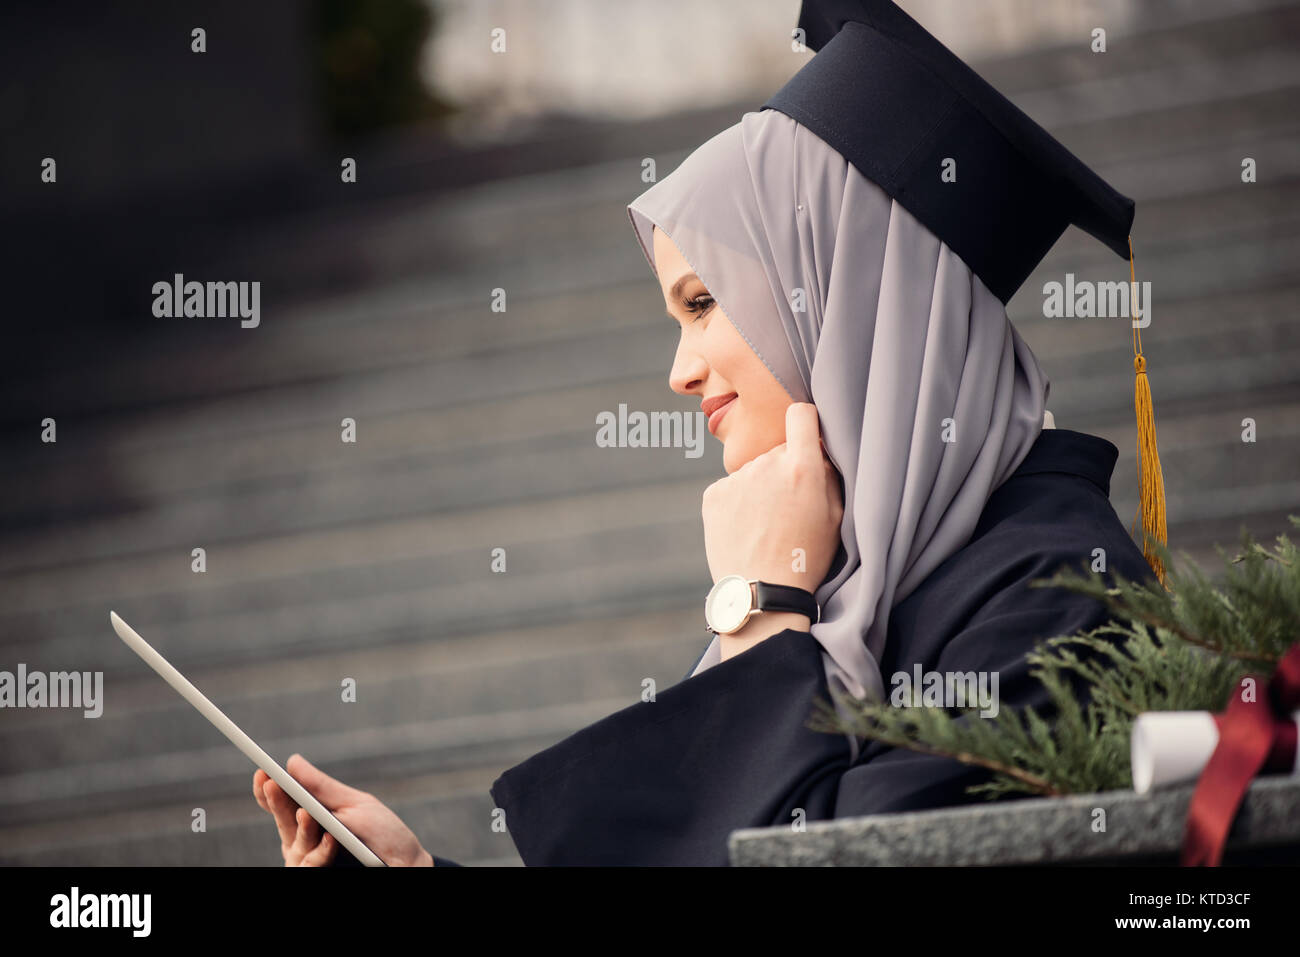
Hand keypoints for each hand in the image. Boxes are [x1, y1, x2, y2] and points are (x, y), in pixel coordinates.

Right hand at [253, 754, 432, 866]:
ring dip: (302, 827)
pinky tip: (331, 837)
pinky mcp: (320, 871)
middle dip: (277, 804)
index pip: (281, 805)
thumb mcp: (354, 804)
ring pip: (295, 845)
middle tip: (273, 785)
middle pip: (283, 822)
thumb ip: (322, 788)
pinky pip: (313, 865)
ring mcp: (311, 860)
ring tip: (306, 811)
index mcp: (310, 818)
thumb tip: (291, 762)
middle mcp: (305, 841)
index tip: (262, 773)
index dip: (268, 791)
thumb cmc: (381, 833)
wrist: (406, 863)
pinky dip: (322, 852)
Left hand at [702, 401, 842, 592]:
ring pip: (753, 473)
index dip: (805, 422)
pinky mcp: (712, 494)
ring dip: (760, 489)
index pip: (802, 415)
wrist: (760, 593)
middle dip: (785, 470)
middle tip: (788, 509)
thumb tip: (819, 449)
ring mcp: (736, 479)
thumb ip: (829, 476)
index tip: (806, 435)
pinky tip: (745, 530)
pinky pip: (730, 488)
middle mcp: (766, 464)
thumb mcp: (835, 518)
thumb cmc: (805, 558)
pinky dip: (737, 504)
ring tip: (765, 527)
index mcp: (801, 467)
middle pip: (777, 452)